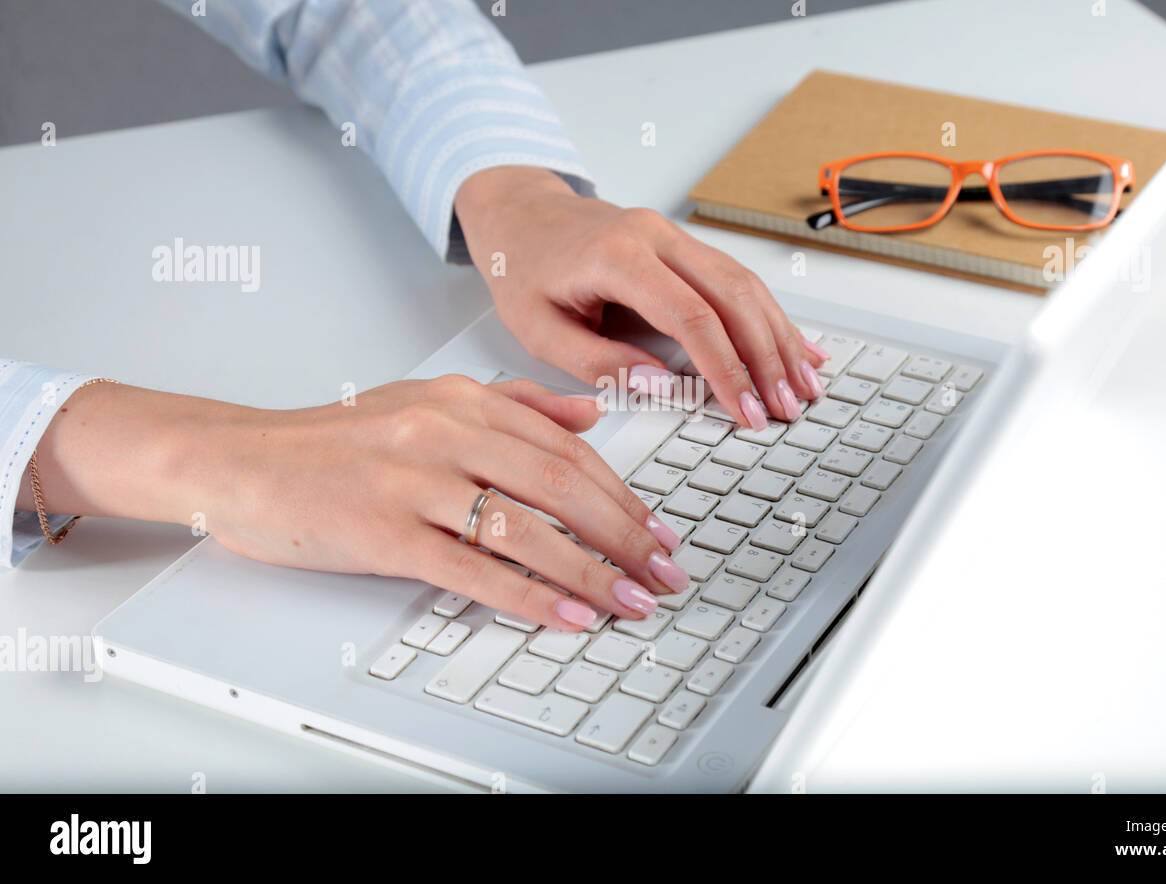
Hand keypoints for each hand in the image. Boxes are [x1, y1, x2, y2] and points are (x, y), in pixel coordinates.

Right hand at [21, 378, 689, 630]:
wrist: (240, 462)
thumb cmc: (334, 441)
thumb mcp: (426, 401)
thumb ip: (512, 404)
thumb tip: (591, 413)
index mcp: (462, 400)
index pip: (566, 447)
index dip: (623, 493)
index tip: (658, 530)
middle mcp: (444, 431)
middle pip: (561, 484)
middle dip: (626, 534)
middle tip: (665, 571)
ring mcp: (413, 480)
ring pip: (526, 528)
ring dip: (591, 571)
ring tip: (631, 601)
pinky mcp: (383, 531)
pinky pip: (472, 569)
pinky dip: (528, 596)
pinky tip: (567, 616)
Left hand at [454, 166, 829, 428]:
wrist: (518, 215)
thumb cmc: (523, 271)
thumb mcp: (538, 329)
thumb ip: (599, 362)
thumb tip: (664, 387)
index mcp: (618, 256)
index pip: (692, 316)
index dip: (727, 369)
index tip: (746, 410)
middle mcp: (655, 236)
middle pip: (733, 296)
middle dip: (768, 356)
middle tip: (788, 405)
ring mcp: (673, 235)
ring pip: (744, 284)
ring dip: (780, 337)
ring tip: (804, 385)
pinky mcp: (682, 245)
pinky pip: (736, 279)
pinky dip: (769, 316)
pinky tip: (795, 345)